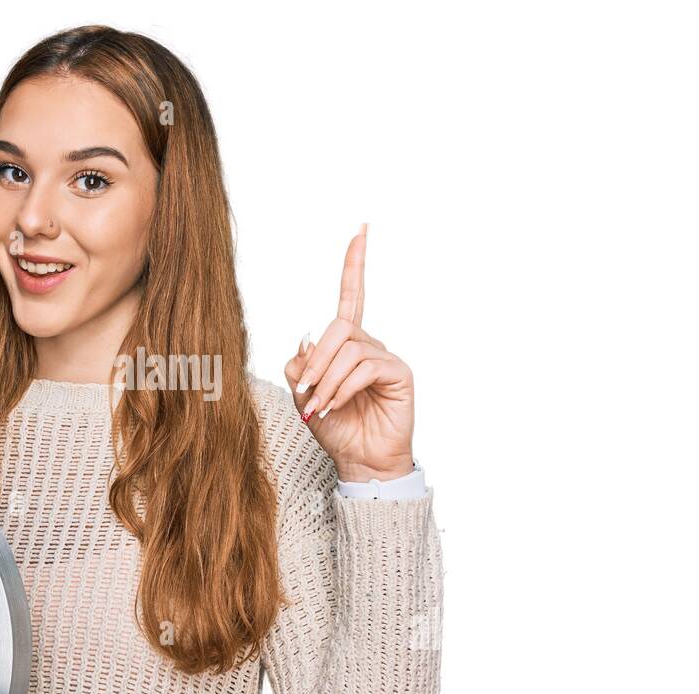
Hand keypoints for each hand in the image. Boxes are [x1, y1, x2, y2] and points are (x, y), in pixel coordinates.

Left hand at [283, 224, 414, 482]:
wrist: (360, 459)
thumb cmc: (336, 428)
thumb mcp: (304, 394)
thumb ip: (300, 363)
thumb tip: (307, 338)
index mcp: (346, 344)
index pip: (350, 297)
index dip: (354, 265)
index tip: (361, 230)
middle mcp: (368, 344)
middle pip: (338, 326)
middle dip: (317, 358)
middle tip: (307, 390)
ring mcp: (385, 356)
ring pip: (348, 348)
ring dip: (327, 378)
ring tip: (321, 405)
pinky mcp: (399, 372)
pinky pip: (364, 366)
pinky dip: (343, 386)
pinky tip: (336, 405)